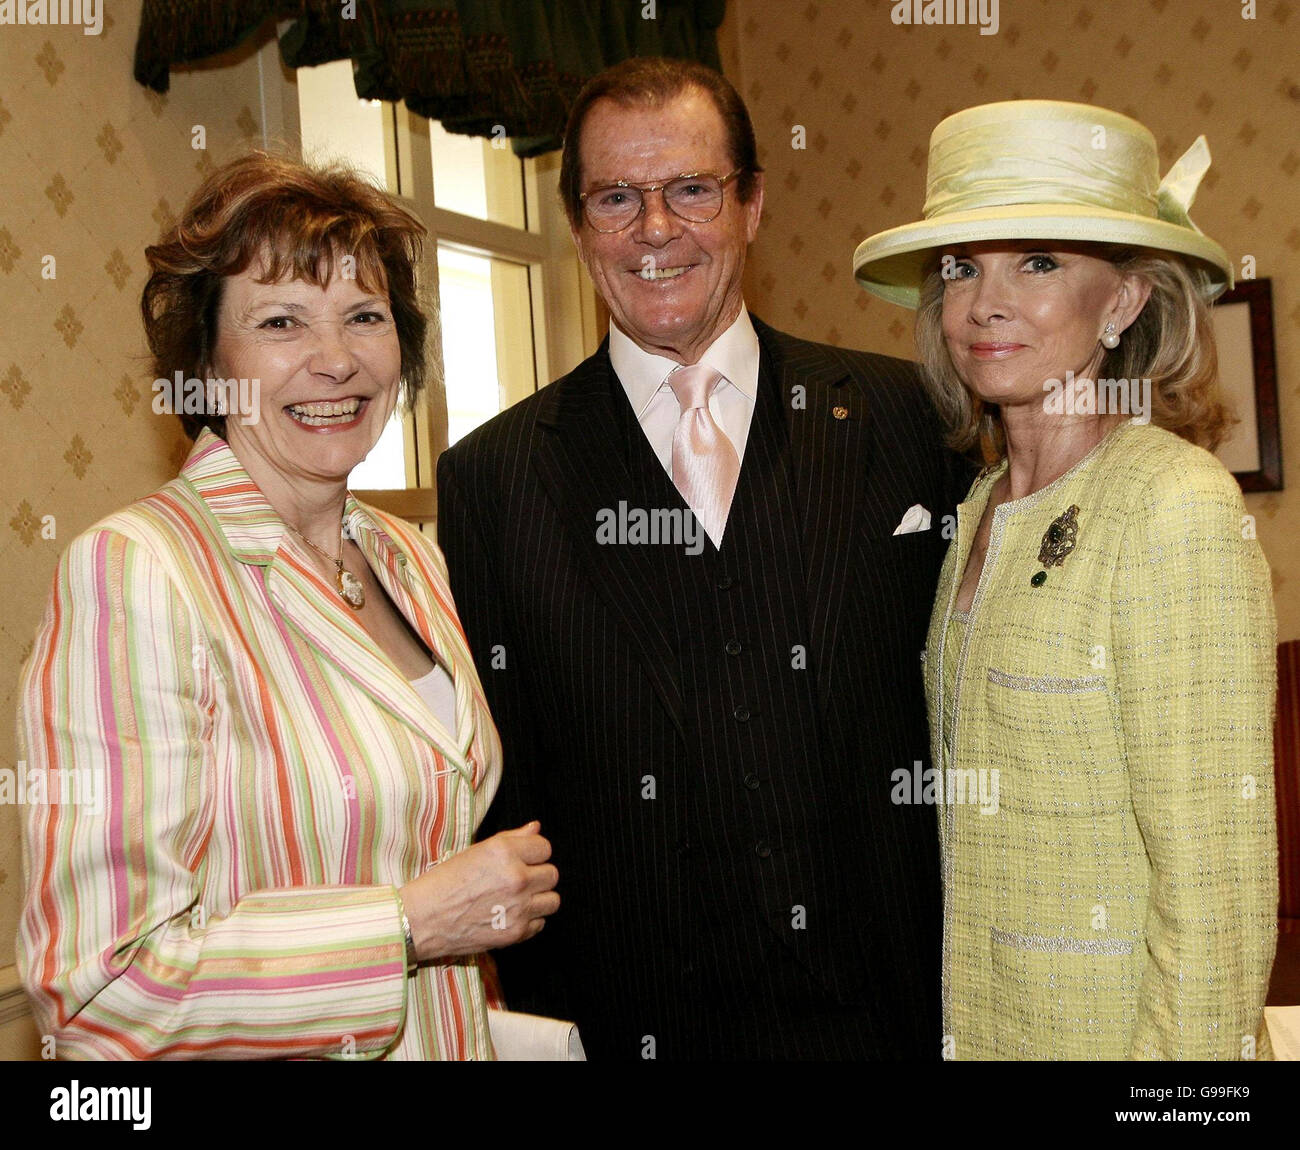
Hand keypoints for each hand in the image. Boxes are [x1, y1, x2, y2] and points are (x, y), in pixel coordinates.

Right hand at [398, 822, 558, 960]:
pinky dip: (530, 920)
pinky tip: (510, 915)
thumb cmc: (443, 883)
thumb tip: (535, 828)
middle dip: (538, 875)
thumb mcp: (475, 852)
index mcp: (504, 852)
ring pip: (552, 900)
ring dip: (539, 899)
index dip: (534, 853)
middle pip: (552, 874)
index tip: (524, 859)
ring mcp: (518, 907)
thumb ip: (511, 839)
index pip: (544, 847)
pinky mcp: (515, 932)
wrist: (421, 919)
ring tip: (518, 899)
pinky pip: (540, 923)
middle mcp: (516, 878)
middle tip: (519, 880)